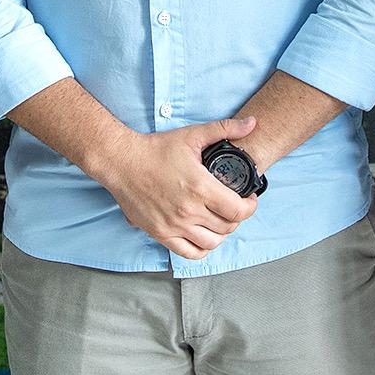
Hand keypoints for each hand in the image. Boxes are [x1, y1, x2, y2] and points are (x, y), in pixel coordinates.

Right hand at [96, 116, 260, 259]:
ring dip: (221, 233)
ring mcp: (174, 225)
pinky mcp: (160, 233)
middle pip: (228, 227)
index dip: (250, 206)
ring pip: (212, 243)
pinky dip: (202, 248)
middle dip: (237, 217)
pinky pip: (190, 253)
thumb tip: (252, 122)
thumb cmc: (156, 149)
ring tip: (219, 219)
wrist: (122, 162)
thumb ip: (225, 129)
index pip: (238, 211)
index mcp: (200, 188)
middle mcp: (188, 211)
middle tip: (234, 205)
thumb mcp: (192, 135)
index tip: (249, 199)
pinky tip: (203, 234)